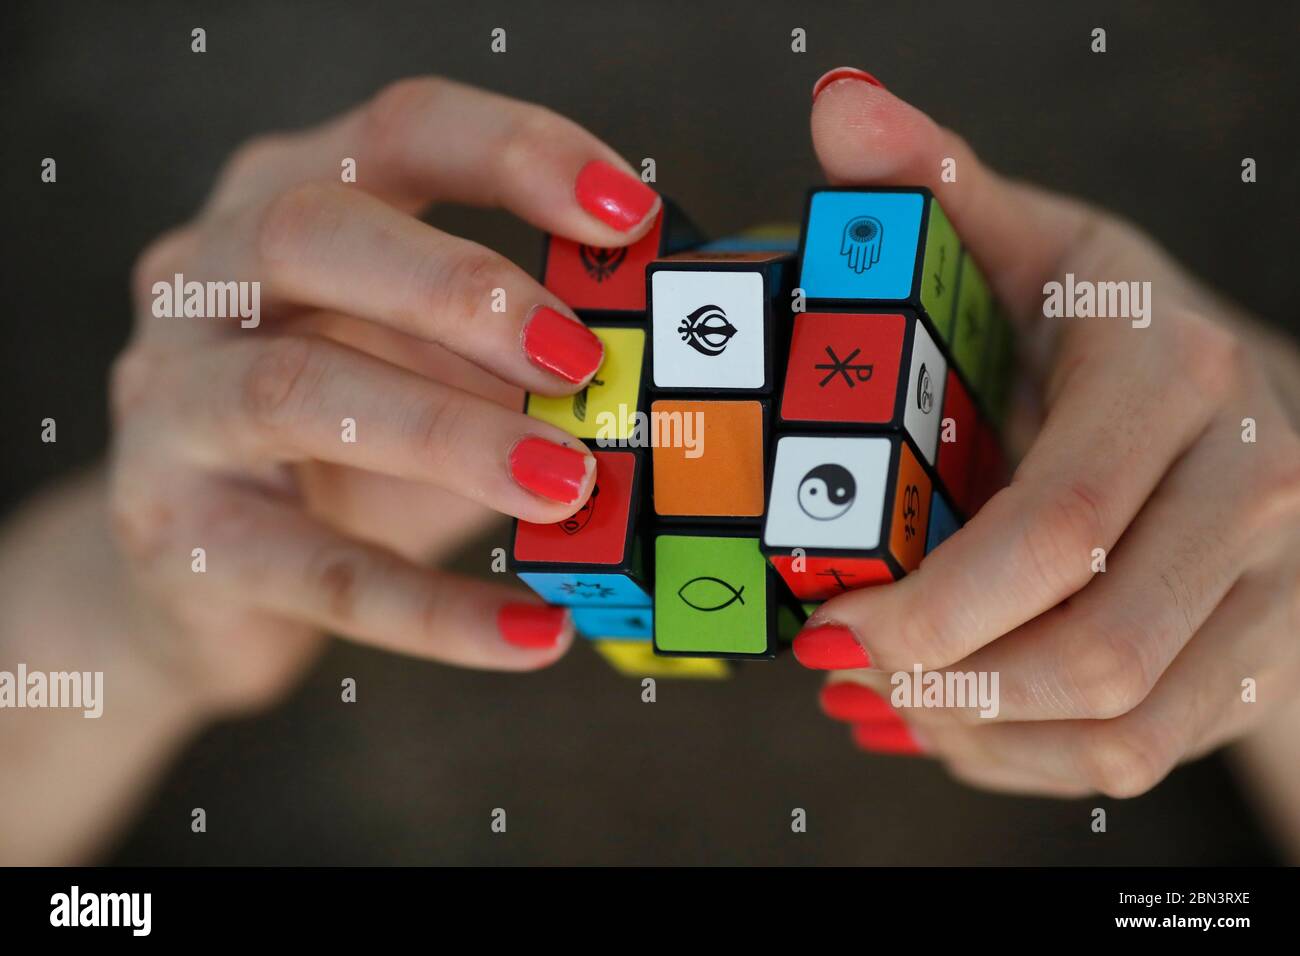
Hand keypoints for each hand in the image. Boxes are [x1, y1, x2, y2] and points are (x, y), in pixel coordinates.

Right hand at [108, 77, 658, 715]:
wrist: (196, 579)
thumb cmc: (342, 447)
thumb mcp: (428, 369)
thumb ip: (522, 351)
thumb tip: (671, 358)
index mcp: (286, 203)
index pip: (396, 133)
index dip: (513, 154)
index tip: (627, 214)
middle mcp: (204, 283)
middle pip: (310, 232)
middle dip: (459, 289)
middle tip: (580, 362)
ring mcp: (172, 407)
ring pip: (294, 389)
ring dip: (449, 434)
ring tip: (568, 483)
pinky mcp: (177, 537)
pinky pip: (315, 572)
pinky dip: (434, 609)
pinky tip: (537, 632)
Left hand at [796, 67, 1299, 797]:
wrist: (1241, 401)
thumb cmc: (1107, 325)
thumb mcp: (1032, 241)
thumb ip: (937, 183)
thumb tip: (838, 108)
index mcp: (1175, 378)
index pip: (1060, 529)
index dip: (931, 602)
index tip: (829, 620)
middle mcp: (1250, 486)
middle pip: (1096, 651)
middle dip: (944, 683)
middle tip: (840, 668)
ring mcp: (1266, 586)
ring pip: (1122, 724)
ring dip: (978, 735)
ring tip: (883, 704)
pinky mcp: (1255, 657)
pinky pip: (1143, 752)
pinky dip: (1028, 762)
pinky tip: (951, 729)